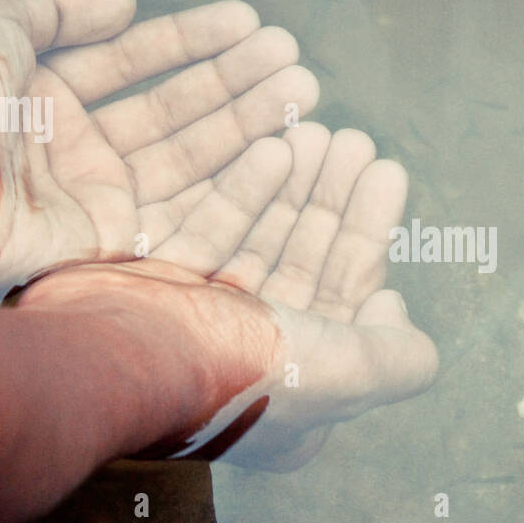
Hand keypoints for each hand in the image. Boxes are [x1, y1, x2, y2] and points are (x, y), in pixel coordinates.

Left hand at [0, 0, 318, 297]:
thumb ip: (59, 4)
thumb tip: (124, 2)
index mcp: (55, 100)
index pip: (139, 65)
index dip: (194, 41)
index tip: (250, 23)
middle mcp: (86, 151)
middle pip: (177, 112)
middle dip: (237, 84)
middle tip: (293, 62)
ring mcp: (103, 200)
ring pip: (193, 158)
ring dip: (249, 127)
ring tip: (302, 97)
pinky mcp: (116, 244)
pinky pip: (189, 212)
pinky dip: (238, 187)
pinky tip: (281, 154)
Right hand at [16, 124, 438, 471]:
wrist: (121, 360)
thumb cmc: (243, 370)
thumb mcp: (351, 373)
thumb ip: (400, 357)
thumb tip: (402, 323)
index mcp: (298, 393)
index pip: (347, 297)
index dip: (371, 231)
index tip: (388, 170)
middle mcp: (250, 361)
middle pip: (305, 262)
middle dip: (332, 198)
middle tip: (353, 139)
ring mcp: (201, 323)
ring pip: (260, 240)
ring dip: (294, 185)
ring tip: (320, 128)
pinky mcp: (159, 288)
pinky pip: (211, 232)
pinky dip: (243, 192)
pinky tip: (274, 146)